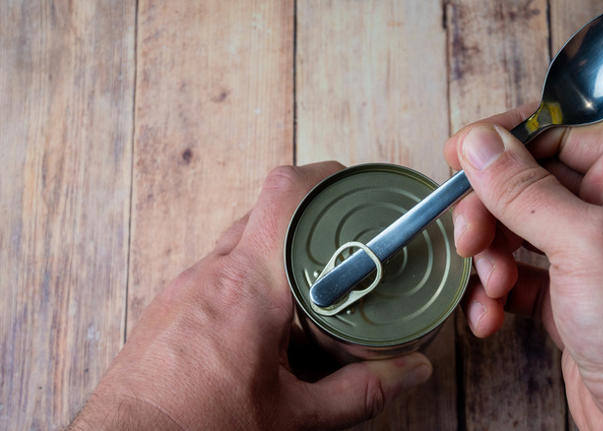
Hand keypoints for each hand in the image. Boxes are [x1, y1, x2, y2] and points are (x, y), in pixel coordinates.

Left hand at [69, 162, 431, 430]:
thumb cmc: (198, 427)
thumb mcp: (293, 416)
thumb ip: (361, 392)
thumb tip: (410, 371)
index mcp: (249, 286)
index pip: (284, 194)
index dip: (322, 176)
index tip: (350, 186)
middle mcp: (212, 273)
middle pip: (267, 216)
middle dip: (308, 229)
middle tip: (341, 255)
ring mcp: (185, 287)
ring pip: (240, 244)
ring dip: (277, 260)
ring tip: (307, 300)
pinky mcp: (170, 307)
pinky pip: (217, 273)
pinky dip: (248, 285)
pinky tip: (265, 328)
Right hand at [444, 106, 602, 428]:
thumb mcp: (586, 244)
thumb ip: (525, 189)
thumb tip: (481, 142)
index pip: (558, 126)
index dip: (505, 138)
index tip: (460, 156)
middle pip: (525, 179)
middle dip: (488, 210)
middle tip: (469, 239)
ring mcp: (587, 253)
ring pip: (512, 228)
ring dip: (488, 257)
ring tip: (491, 288)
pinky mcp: (567, 295)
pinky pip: (514, 276)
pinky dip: (493, 293)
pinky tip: (489, 316)